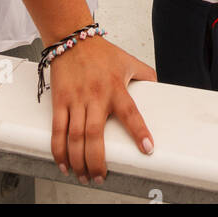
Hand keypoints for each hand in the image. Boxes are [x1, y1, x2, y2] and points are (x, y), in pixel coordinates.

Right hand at [48, 34, 155, 183]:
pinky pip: (58, 130)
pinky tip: (63, 163)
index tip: (147, 149)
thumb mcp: (129, 61)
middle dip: (97, 160)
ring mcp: (76, 99)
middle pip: (95, 134)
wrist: (72, 38)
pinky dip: (59, 150)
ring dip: (78, 160)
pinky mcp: (60, 101)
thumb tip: (160, 88)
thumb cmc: (101, 52)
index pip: (131, 113)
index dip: (139, 131)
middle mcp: (96, 95)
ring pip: (75, 136)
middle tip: (100, 178)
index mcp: (116, 87)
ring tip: (83, 176)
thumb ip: (146, 75)